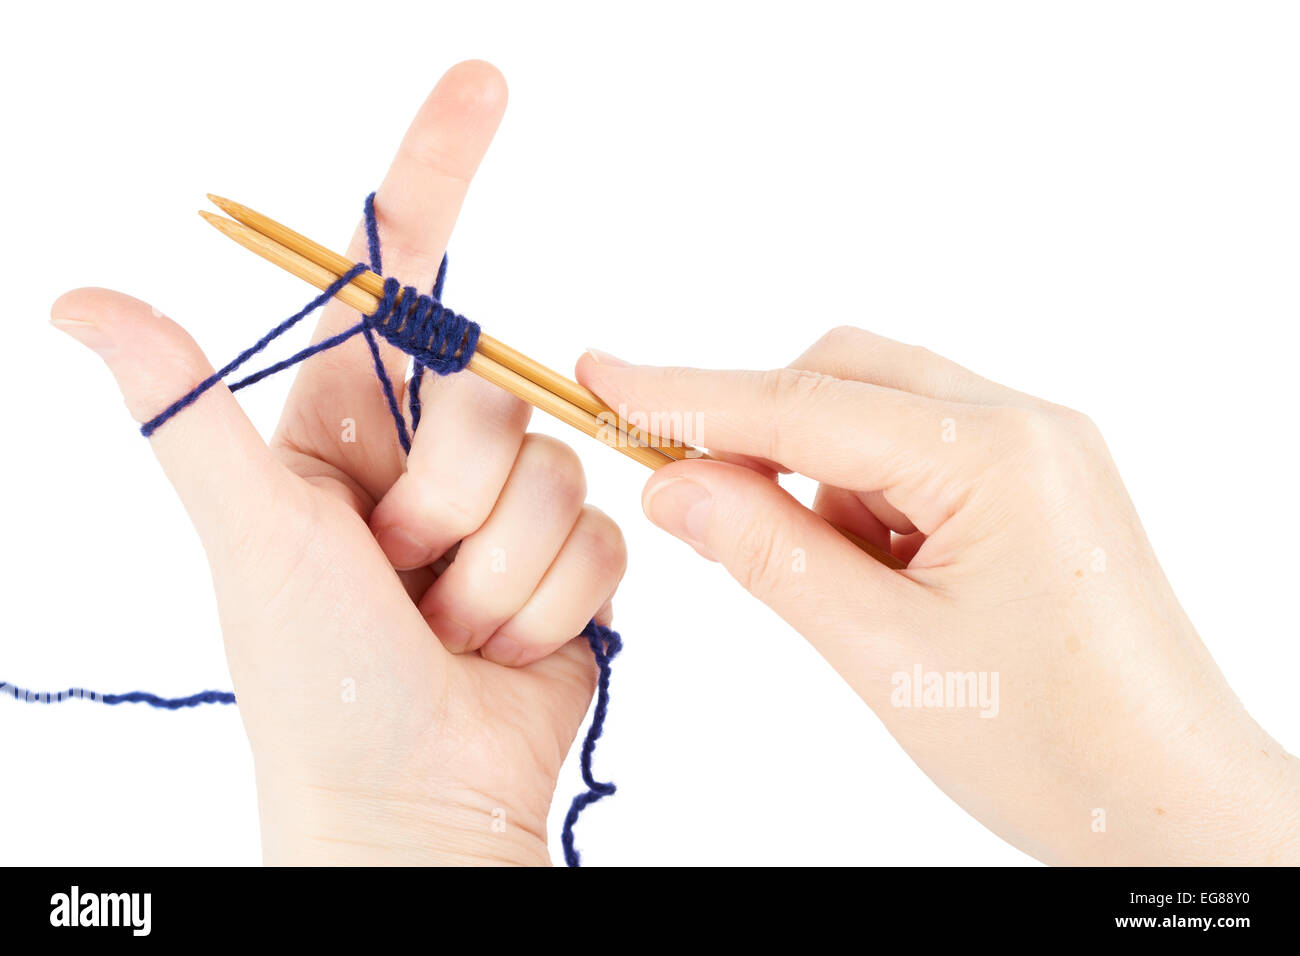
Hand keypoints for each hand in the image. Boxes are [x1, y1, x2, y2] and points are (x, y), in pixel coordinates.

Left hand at [51, 61, 625, 865]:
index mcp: (343, 430)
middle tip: (403, 577)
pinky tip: (507, 645)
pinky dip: (553, 603)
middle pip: (493, 399)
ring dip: (499, 572)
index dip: (434, 174)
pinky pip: (600, 535)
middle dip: (452, 506)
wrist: (417, 802)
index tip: (481, 86)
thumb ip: (191, 410)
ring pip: (553, 474)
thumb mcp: (253, 536)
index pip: (394, 280)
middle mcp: (426, 459)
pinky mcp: (569, 558)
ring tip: (448, 627)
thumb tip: (80, 299)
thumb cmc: (317, 680)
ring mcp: (503, 509)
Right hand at [578, 329, 1299, 864]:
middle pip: (843, 380)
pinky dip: (867, 504)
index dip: (688, 394)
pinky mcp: (1034, 487)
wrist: (1174, 805)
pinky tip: (881, 583)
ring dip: (818, 479)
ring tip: (841, 591)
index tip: (601, 375)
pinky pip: (916, 458)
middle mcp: (1024, 426)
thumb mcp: (883, 651)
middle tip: (692, 499)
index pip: (802, 405)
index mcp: (995, 455)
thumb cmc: (1053, 745)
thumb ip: (768, 553)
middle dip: (760, 433)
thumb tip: (671, 486)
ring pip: (875, 417)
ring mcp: (1036, 452)